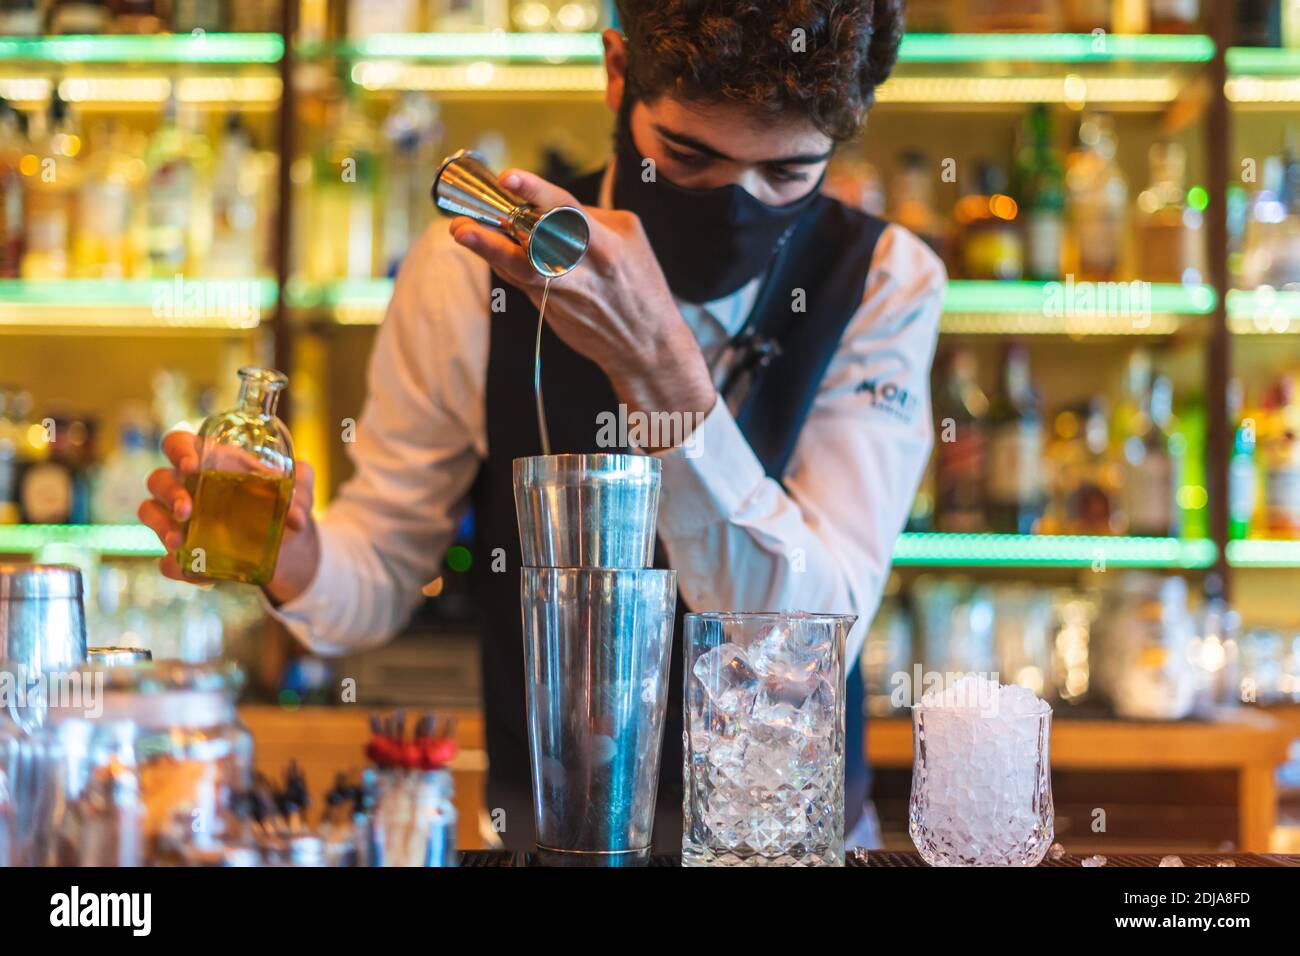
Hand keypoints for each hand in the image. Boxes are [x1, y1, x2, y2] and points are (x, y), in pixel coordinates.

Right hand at [138, 430, 320, 604]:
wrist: (287, 546)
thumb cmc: (283, 504)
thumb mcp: (299, 492)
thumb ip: (301, 491)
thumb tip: (296, 516)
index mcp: (211, 461)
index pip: (178, 443)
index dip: (178, 450)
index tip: (192, 466)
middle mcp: (188, 486)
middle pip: (158, 480)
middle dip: (169, 495)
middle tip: (187, 512)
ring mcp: (180, 521)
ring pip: (150, 514)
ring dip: (160, 528)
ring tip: (179, 544)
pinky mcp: (184, 553)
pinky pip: (166, 561)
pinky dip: (177, 568)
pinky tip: (199, 574)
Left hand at [449, 169, 716, 445]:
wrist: (645, 347)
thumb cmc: (639, 284)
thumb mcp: (629, 239)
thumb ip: (589, 217)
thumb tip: (545, 203)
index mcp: (609, 246)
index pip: (569, 212)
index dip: (537, 192)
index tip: (508, 178)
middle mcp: (585, 270)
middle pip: (538, 242)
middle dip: (503, 225)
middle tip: (469, 212)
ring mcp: (564, 293)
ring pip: (521, 267)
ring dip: (489, 249)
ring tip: (462, 231)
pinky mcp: (549, 310)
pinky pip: (520, 280)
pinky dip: (501, 261)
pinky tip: (483, 246)